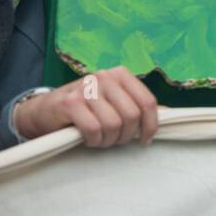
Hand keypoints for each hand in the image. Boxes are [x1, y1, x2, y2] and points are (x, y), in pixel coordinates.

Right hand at [15, 67, 158, 147]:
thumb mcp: (113, 102)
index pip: (148, 102)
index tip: (145, 141)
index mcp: (120, 74)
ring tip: (100, 139)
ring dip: (108, 140)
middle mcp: (104, 76)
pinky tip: (88, 139)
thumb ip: (138, 105)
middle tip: (115, 141)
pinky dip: (93, 141)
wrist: (44, 111)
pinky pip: (94, 130)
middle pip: (132, 116)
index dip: (151, 126)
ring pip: (114, 125)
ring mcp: (86, 88)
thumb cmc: (85, 108)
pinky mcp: (70, 102)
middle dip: (126, 136)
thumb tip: (170, 115)